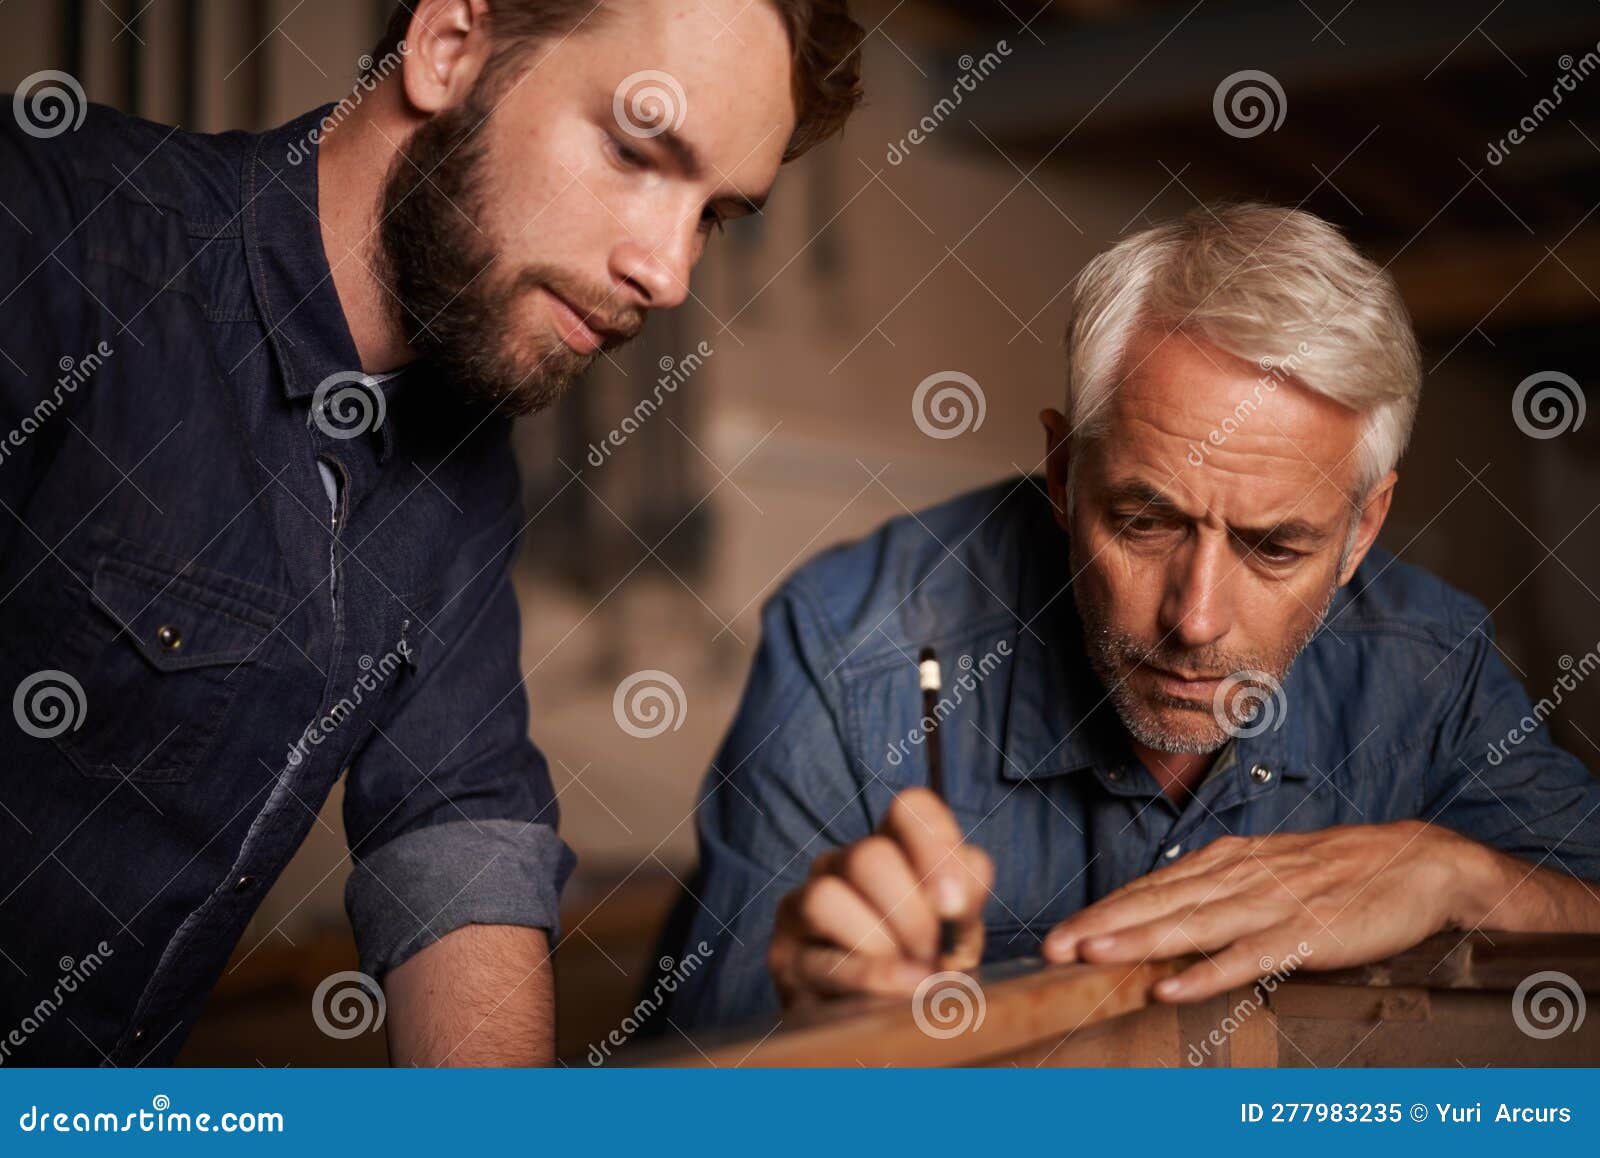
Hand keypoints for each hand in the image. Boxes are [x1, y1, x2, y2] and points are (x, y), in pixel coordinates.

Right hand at [768, 788, 993, 1007]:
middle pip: (868, 856)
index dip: (936, 845)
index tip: (954, 904)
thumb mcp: (959, 929)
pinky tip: (901, 991)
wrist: (888, 1029)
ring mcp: (802, 905)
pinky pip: (820, 959)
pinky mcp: (784, 956)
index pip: (910, 807)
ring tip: (911, 977)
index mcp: (891, 845)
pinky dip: (869, 978)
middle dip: (912, 916)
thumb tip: (950, 901)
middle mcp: (840, 864)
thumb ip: (965, 899)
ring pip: (826, 897)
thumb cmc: (929, 966)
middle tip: (933, 955)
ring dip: (880, 945)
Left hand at [1041, 821, 1477, 1001]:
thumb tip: (1164, 915)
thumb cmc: (1337, 872)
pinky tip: (1172, 988)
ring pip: (1191, 926)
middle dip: (1102, 926)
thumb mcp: (1266, 871)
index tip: (1061, 934)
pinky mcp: (1305, 934)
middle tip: (1053, 948)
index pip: (1152, 887)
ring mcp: (1271, 904)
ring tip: (1093, 956)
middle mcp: (1239, 876)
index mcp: (1227, 860)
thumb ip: (1218, 891)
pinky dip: (1207, 974)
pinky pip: (1248, 957)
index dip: (1105, 910)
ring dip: (1138, 942)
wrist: (1416, 862)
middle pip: (1158, 903)